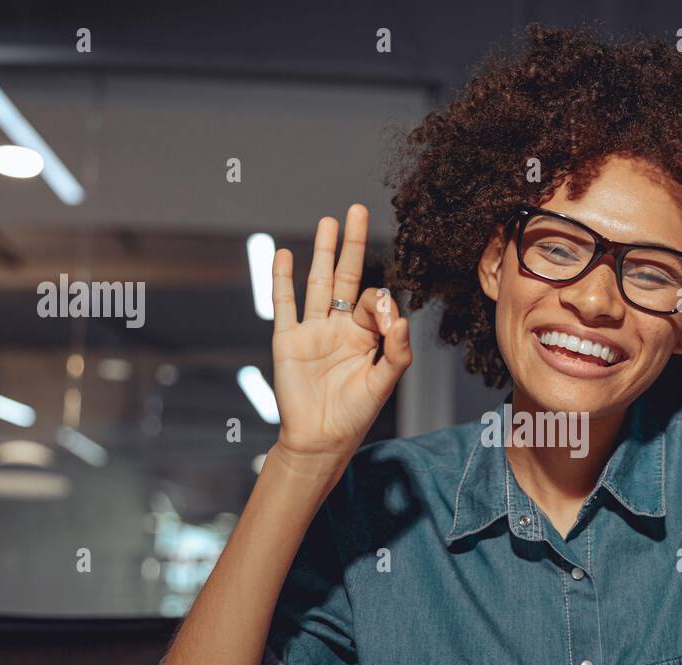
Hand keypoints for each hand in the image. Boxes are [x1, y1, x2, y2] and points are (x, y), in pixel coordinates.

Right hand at [271, 204, 411, 460]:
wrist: (319, 438)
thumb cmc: (354, 414)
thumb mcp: (383, 382)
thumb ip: (396, 351)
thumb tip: (399, 316)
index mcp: (365, 336)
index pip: (374, 302)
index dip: (381, 303)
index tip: (384, 319)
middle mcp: (339, 327)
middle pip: (346, 276)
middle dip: (352, 244)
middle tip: (357, 210)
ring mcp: (311, 330)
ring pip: (317, 282)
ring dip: (323, 252)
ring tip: (328, 222)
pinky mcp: (287, 339)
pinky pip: (284, 304)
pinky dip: (282, 279)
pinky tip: (285, 255)